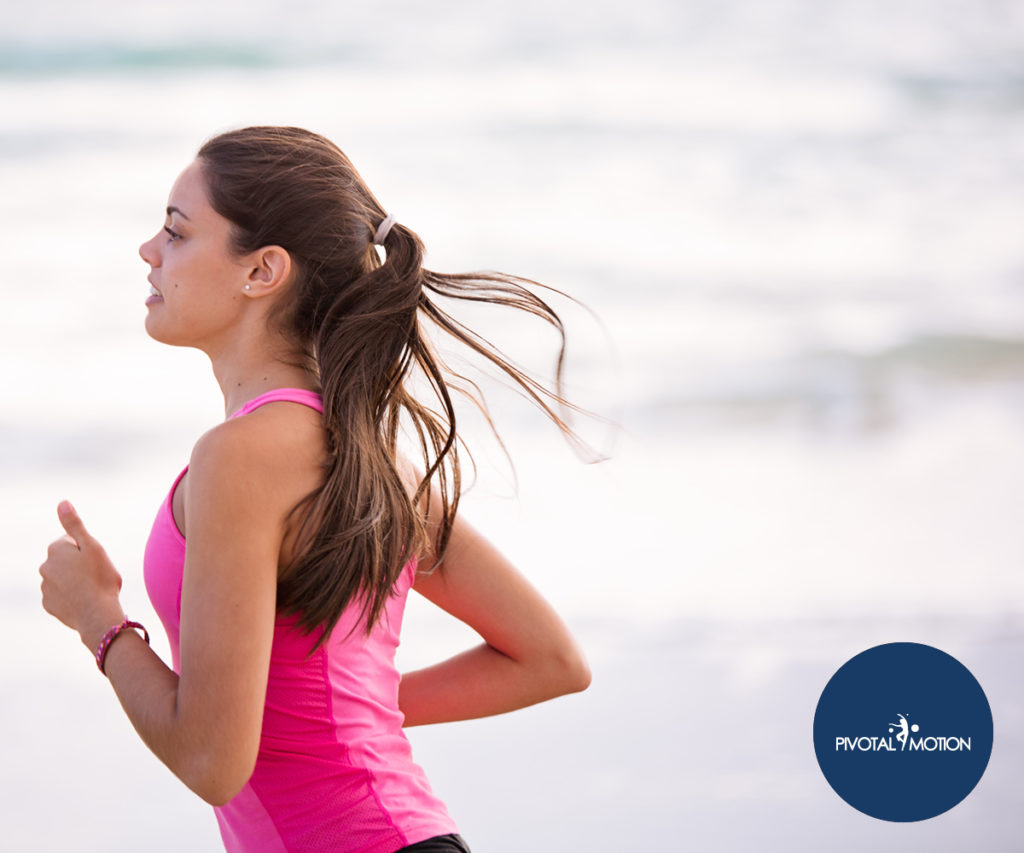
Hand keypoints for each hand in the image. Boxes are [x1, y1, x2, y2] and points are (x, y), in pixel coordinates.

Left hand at [39, 501, 124, 649]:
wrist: (97, 615)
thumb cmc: (99, 578)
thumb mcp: (92, 546)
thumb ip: (74, 525)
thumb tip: (62, 503)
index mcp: (56, 550)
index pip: (71, 541)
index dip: (87, 549)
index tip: (96, 559)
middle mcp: (45, 567)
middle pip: (66, 560)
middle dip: (79, 564)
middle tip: (97, 574)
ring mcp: (45, 587)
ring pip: (63, 578)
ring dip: (75, 580)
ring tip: (93, 589)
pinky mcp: (49, 605)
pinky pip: (61, 596)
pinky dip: (71, 596)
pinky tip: (85, 601)